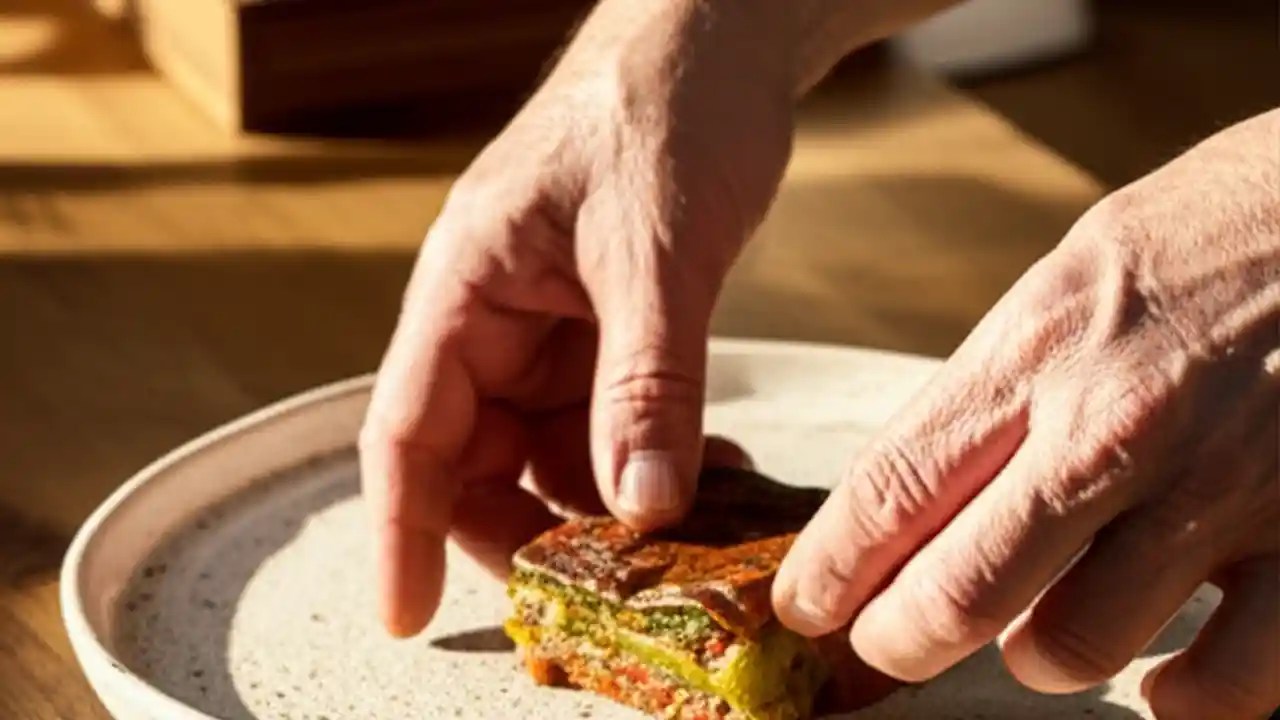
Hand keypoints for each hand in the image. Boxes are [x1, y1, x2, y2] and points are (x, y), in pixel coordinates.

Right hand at [358, 0, 795, 637]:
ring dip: (603, 497)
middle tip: (592, 589)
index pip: (411, 426)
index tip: (405, 615)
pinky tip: (703, 470)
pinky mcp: (607, 322)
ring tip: (675, 532)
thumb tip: (639, 503)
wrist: (721, 39)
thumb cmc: (665, 105)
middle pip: (476, 453)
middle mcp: (497, 311)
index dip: (401, 528)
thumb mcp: (657, 253)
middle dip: (526, 525)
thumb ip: (646, 381)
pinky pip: (608, 414)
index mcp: (469, 283)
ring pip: (549, 444)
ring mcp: (553, 320)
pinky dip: (647, 455)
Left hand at [773, 109, 1279, 718]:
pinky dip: (1184, 693)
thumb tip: (932, 490)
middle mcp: (1114, 428)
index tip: (804, 602)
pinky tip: (1170, 663)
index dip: (829, 569)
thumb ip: (1004, 387)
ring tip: (1043, 625)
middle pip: (954, 593)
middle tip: (884, 643)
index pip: (890, 490)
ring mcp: (1217, 490)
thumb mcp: (1077, 276)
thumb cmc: (1225, 230)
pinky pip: (1229, 682)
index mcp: (1038, 350)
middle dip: (895, 640)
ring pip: (1070, 649)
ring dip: (1036, 655)